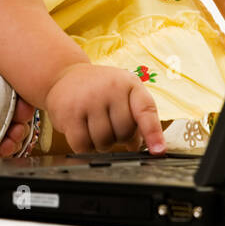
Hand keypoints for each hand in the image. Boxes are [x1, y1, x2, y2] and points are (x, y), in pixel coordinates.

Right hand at [44, 63, 165, 155]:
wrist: (65, 75)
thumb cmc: (100, 88)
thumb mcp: (123, 93)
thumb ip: (137, 117)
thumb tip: (142, 146)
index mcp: (128, 83)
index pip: (145, 109)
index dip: (153, 132)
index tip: (158, 150)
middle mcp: (109, 88)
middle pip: (124, 132)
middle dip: (119, 137)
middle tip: (110, 125)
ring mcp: (88, 100)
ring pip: (103, 141)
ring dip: (101, 143)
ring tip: (95, 126)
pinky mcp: (69, 113)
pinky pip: (83, 145)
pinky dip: (84, 146)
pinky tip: (82, 131)